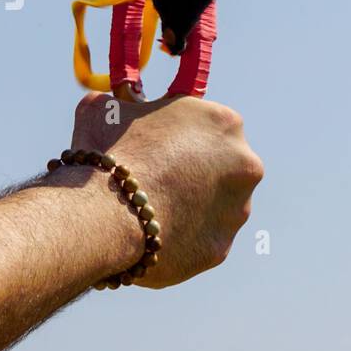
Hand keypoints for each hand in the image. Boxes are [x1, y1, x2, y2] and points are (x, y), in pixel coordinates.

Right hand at [69, 92, 262, 287]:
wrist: (106, 215)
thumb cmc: (109, 154)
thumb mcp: (106, 110)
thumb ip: (123, 104)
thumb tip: (114, 103)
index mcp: (225, 122)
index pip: (209, 127)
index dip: (182, 137)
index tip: (161, 146)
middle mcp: (245, 164)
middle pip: (222, 167)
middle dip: (195, 173)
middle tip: (159, 181)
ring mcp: (238, 209)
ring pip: (217, 206)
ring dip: (192, 207)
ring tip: (151, 211)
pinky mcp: (222, 246)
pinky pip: (201, 240)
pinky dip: (182, 239)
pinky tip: (153, 235)